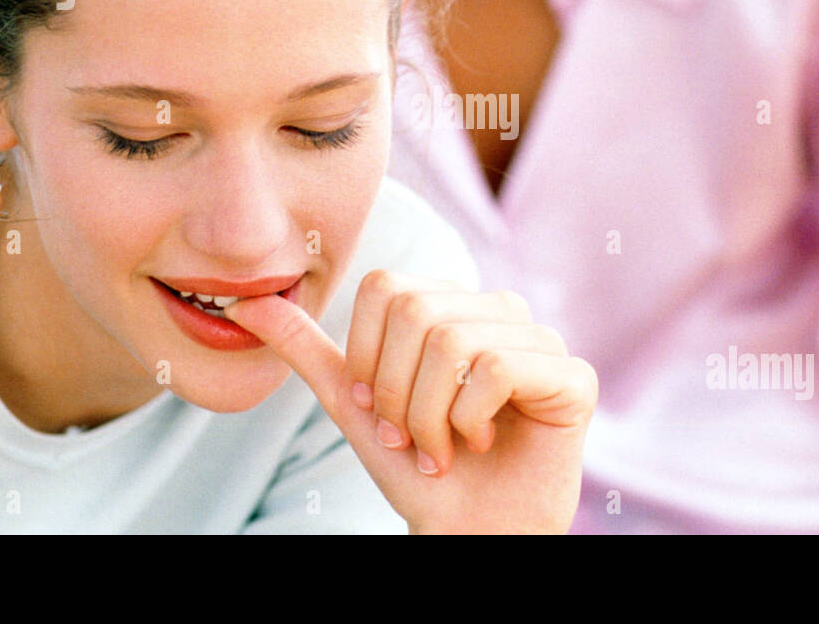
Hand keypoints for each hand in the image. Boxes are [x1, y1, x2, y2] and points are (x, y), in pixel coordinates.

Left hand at [223, 270, 596, 533]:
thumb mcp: (352, 403)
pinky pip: (496, 367)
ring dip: (430, 416)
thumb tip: (245, 300)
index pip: (385, 287)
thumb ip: (307, 348)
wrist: (466, 532)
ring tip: (446, 446)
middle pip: (416, 311)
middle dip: (396, 392)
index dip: (367, 357)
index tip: (380, 410)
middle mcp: (499, 308)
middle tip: (413, 437)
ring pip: (453, 342)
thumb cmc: (416, 467)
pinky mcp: (573, 375)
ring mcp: (540, 338)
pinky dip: (471, 420)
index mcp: (452, 303)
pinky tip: (483, 444)